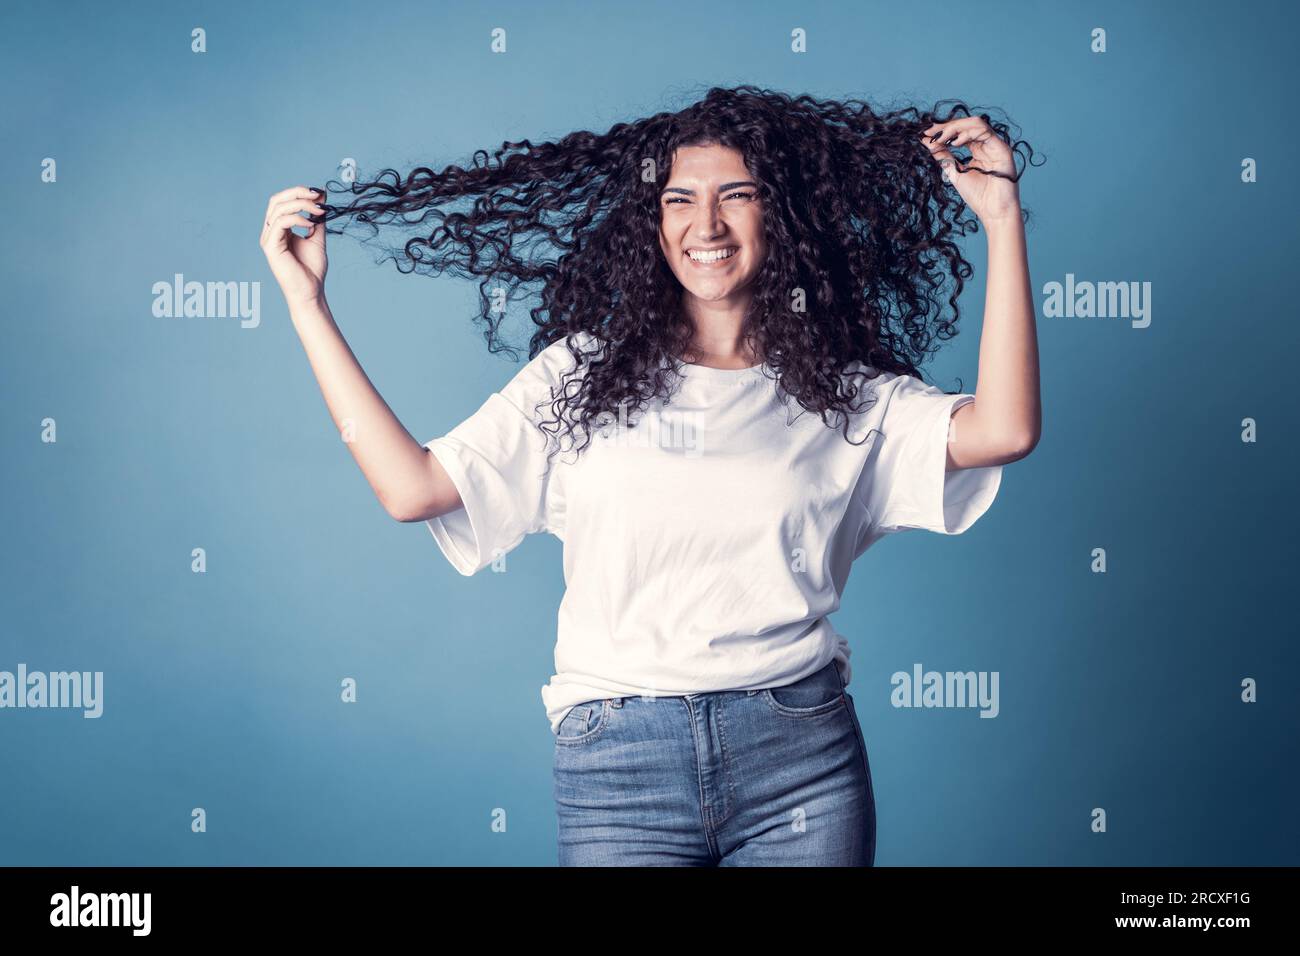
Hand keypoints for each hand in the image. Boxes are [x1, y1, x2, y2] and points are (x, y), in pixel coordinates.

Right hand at [260, 185, 327, 303]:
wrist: (311, 291)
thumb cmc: (312, 270)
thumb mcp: (317, 237)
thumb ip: (317, 218)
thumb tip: (322, 195)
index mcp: (279, 229)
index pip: (283, 201)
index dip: (299, 192)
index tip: (320, 193)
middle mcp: (270, 232)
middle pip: (276, 200)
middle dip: (297, 192)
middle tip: (317, 194)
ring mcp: (268, 239)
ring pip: (278, 209)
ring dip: (301, 205)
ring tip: (319, 212)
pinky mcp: (270, 247)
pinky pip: (280, 223)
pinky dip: (297, 219)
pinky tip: (311, 225)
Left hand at [921, 117, 1021, 225]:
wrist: (994, 212)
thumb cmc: (978, 195)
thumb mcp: (954, 172)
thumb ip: (943, 156)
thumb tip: (927, 142)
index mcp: (977, 149)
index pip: (959, 132)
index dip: (942, 130)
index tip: (925, 133)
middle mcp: (986, 144)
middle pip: (967, 124)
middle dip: (947, 126)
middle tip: (930, 133)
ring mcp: (995, 145)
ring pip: (976, 123)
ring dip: (955, 128)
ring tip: (941, 138)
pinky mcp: (1002, 148)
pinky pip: (985, 132)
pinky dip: (968, 133)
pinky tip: (955, 142)